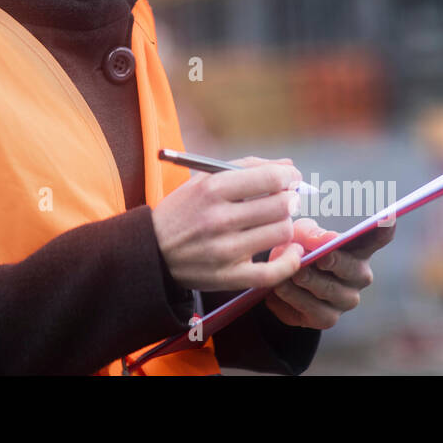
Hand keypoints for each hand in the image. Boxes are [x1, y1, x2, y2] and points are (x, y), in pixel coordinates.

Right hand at [151, 156, 306, 292]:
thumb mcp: (203, 180)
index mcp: (212, 189)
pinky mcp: (228, 276)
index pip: (270, 178)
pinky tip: (291, 252)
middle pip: (281, 206)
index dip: (289, 177)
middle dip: (289, 200)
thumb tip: (288, 167)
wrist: (151, 250)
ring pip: (281, 233)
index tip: (291, 179)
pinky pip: (273, 272)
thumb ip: (246, 168)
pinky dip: (290, 261)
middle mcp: (219, 219)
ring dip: (285, 226)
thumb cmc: (182, 211)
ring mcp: (225, 250)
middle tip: (284, 202)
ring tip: (275, 223)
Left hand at [263, 217, 396, 329]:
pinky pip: (310, 313)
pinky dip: (290, 300)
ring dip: (305, 283)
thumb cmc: (297, 249)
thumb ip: (310, 233)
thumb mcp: (300, 234)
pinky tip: (276, 290)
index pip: (378, 237)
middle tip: (316, 257)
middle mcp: (358, 277)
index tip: (387, 217)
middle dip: (332, 262)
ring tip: (285, 276)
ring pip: (328, 293)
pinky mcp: (324, 319)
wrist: (277, 279)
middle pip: (351, 269)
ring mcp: (343, 301)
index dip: (383, 228)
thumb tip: (321, 241)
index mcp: (357, 249)